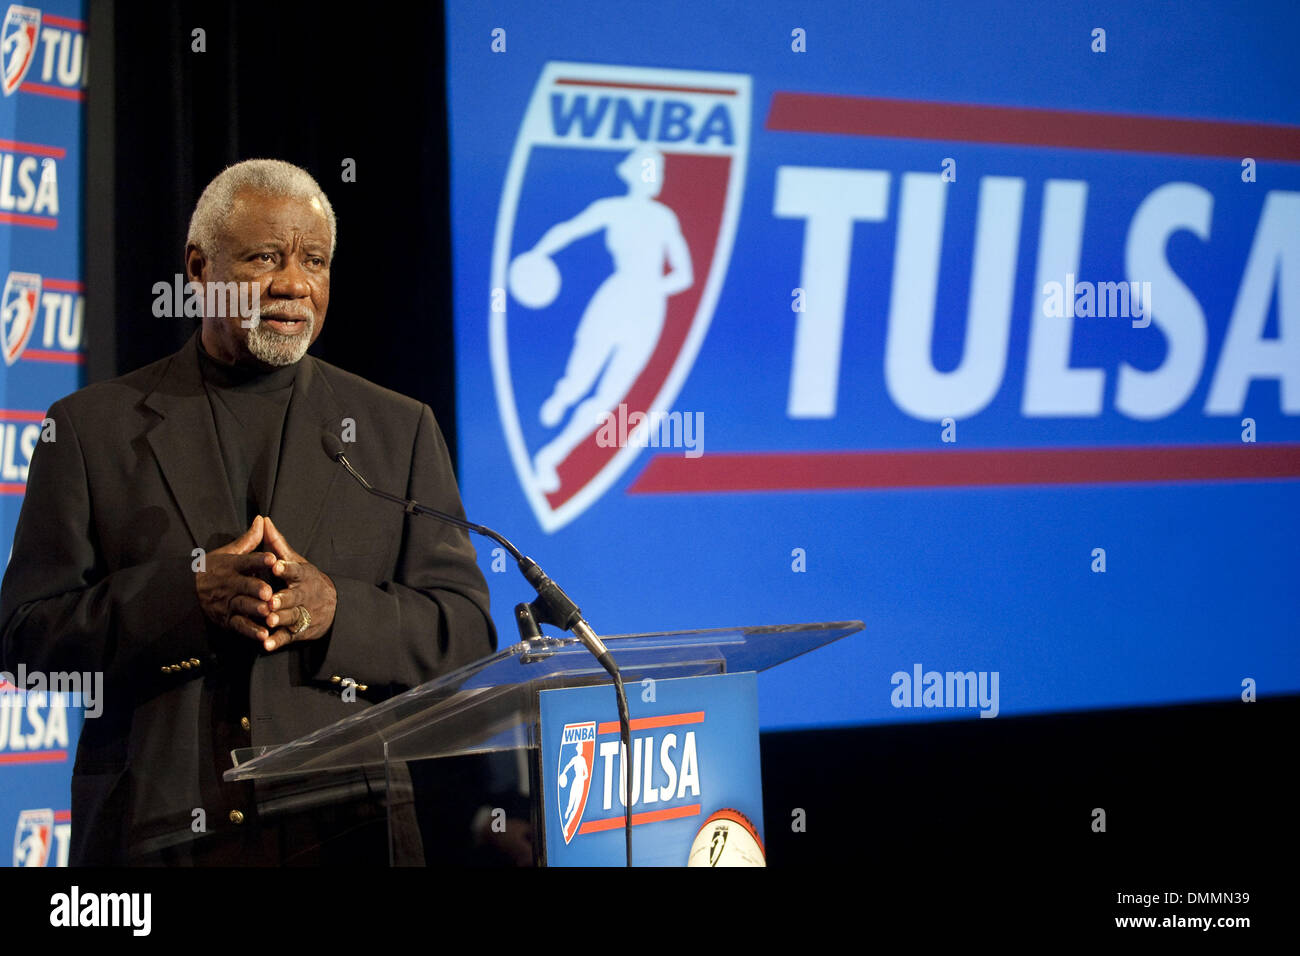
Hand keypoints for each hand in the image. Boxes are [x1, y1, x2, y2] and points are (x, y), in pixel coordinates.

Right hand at [195, 516, 278, 642]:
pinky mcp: (226, 619)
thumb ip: (248, 540)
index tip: (272, 559)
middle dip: (255, 589)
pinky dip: (251, 631)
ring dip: (255, 610)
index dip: (258, 560)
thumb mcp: (228, 552)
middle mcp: (228, 584)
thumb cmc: (213, 569)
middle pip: (243, 586)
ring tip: (268, 613)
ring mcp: (226, 603)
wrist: (185, 591)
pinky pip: (240, 625)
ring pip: (242, 606)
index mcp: (231, 566)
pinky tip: (264, 636)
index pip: (245, 561)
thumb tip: (263, 519)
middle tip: (268, 592)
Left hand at [258, 515, 336, 651]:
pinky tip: (266, 644)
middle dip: (283, 599)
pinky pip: (287, 637)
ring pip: (291, 617)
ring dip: (280, 619)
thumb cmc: (306, 580)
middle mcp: (304, 595)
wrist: (333, 607)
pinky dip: (277, 641)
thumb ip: (277, 544)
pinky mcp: (298, 631)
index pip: (295, 571)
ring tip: (270, 620)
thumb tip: (263, 520)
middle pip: (293, 597)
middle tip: (271, 600)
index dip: (286, 568)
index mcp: (302, 576)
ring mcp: (302, 614)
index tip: (276, 565)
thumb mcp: (296, 560)